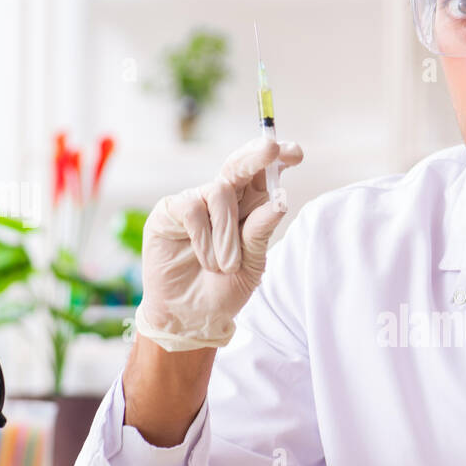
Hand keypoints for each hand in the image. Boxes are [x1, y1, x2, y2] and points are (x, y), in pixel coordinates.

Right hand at [133, 134, 302, 351]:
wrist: (193, 316)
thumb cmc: (225, 288)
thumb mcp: (252, 264)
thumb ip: (261, 232)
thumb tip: (279, 199)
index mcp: (249, 207)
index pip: (263, 175)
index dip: (278, 159)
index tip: (295, 152)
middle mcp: (223, 199)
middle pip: (239, 166)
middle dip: (256, 156)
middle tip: (271, 149)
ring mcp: (195, 202)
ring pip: (219, 192)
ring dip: (228, 233)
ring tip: (227, 265)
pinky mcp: (169, 212)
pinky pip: (192, 209)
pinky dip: (204, 237)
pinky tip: (204, 259)